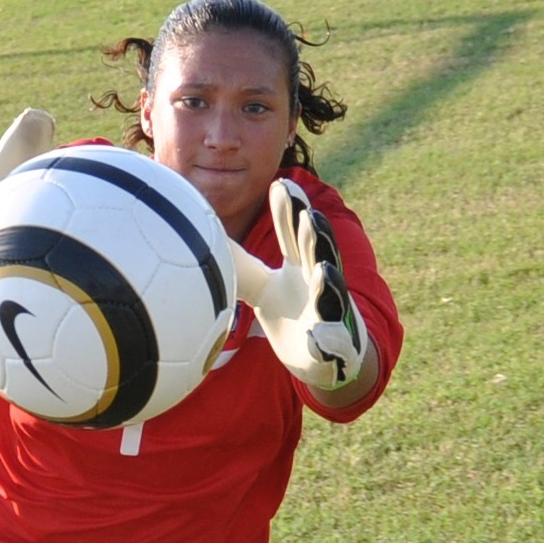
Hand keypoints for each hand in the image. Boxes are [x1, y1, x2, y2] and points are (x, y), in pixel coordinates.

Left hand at [229, 179, 368, 391]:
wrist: (323, 358)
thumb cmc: (293, 315)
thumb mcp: (262, 289)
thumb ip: (242, 266)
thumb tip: (209, 242)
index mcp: (300, 268)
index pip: (293, 236)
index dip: (289, 211)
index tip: (280, 184)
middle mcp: (319, 284)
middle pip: (317, 256)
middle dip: (315, 237)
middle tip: (308, 217)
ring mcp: (329, 313)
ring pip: (331, 295)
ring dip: (328, 282)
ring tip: (322, 270)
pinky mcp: (334, 345)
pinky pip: (331, 341)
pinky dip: (326, 338)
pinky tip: (318, 334)